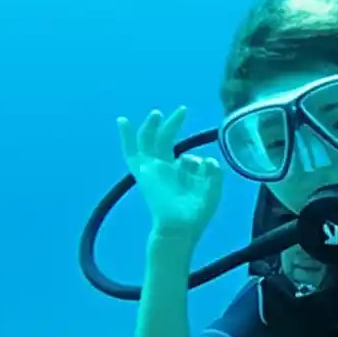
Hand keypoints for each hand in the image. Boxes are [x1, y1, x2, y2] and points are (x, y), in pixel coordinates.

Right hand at [117, 106, 223, 239]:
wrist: (180, 226)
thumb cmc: (197, 213)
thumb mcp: (213, 191)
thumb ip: (214, 174)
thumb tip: (208, 159)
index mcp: (182, 175)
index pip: (187, 158)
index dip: (199, 162)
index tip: (206, 166)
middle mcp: (166, 169)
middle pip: (166, 140)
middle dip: (173, 124)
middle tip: (183, 110)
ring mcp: (153, 169)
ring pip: (149, 141)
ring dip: (152, 126)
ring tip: (157, 113)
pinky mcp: (142, 172)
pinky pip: (131, 152)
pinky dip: (126, 137)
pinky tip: (123, 121)